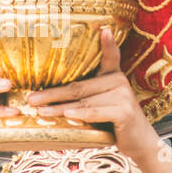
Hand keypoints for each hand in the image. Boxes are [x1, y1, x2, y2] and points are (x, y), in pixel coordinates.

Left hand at [26, 29, 156, 164]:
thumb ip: (86, 96)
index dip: (107, 43)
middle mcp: (120, 81)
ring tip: (39, 110)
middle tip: (31, 98)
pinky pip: (95, 112)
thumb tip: (50, 98)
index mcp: (113, 76)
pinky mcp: (124, 112)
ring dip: (58, 107)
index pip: (110, 56)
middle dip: (52, 94)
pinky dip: (80, 114)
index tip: (103, 29)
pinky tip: (66, 114)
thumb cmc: (115, 124)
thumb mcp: (101, 105)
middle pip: (79, 87)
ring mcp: (123, 96)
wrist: (140, 143)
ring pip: (83, 101)